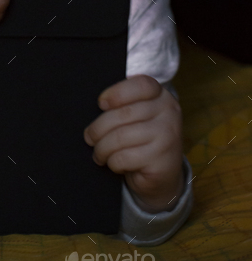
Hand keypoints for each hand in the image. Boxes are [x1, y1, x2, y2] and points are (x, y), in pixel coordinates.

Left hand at [83, 74, 184, 212]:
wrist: (161, 175)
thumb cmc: (140, 140)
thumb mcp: (136, 116)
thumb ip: (123, 104)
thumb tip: (100, 104)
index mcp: (161, 96)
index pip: (141, 85)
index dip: (117, 93)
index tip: (101, 103)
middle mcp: (169, 113)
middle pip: (124, 114)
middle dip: (98, 129)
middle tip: (90, 137)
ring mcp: (168, 137)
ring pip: (120, 137)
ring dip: (102, 148)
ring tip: (99, 154)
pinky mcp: (162, 161)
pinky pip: (124, 158)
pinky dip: (113, 162)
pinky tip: (115, 164)